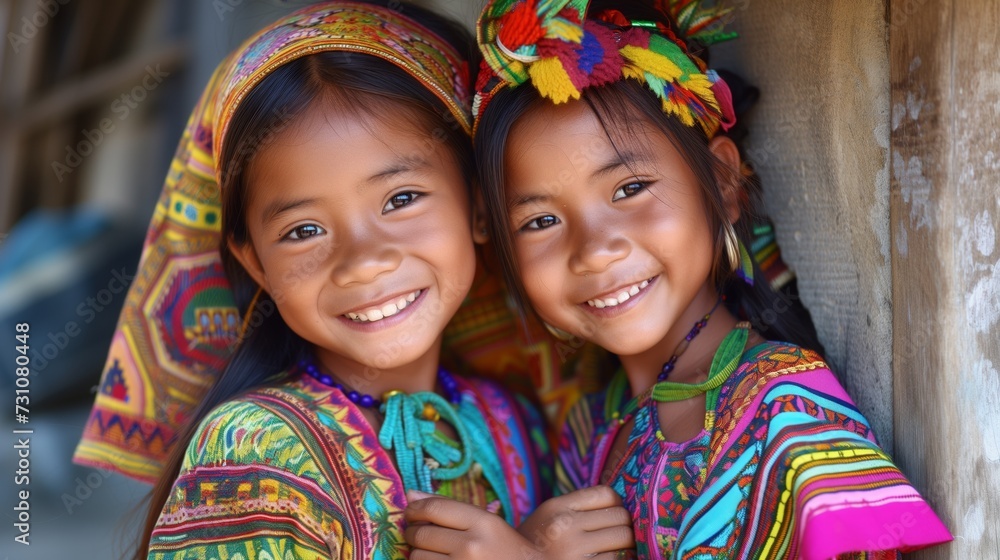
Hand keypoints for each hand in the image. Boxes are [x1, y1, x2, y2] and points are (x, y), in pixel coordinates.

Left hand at [404, 490, 537, 559]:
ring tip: (432, 551)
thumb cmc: (502, 547)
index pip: (435, 509)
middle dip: (412, 531)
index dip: (416, 509)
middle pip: (422, 534)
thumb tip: (410, 495)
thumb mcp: (484, 522)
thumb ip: (447, 507)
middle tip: (416, 532)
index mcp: (483, 523)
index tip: (411, 512)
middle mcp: (472, 546)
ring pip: (417, 556)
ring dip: (417, 552)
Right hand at [517, 486, 634, 558]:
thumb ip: (577, 507)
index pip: (606, 494)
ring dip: (627, 545)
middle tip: (621, 535)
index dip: (617, 504)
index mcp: (556, 507)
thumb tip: (620, 504)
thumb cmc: (538, 545)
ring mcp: (574, 550)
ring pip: (624, 539)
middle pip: (620, 516)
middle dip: (626, 526)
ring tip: (619, 548)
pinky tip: (611, 559)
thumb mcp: (548, 517)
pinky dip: (622, 559)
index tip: (614, 515)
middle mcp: (565, 525)